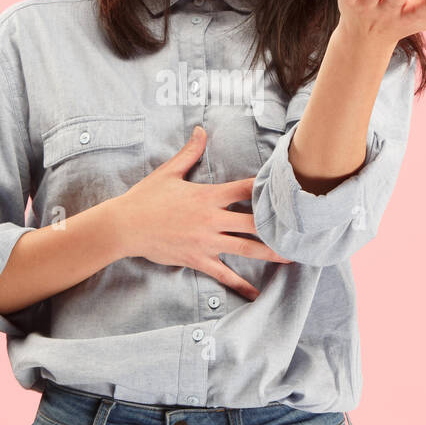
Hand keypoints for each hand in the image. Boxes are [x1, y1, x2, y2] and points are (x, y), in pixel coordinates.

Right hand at [114, 125, 292, 299]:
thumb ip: (189, 152)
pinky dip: (241, 285)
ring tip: (292, 256)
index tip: (287, 187)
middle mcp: (212, 219)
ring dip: (271, 252)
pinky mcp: (198, 259)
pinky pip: (224, 274)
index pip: (244, 188)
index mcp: (208, 195)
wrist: (125, 226)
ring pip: (246, 248)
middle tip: (300, 228)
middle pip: (254, 221)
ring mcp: (207, 241)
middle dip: (277, 224)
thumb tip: (201, 130)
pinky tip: (256, 294)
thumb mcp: (168, 172)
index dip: (266, 187)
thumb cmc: (145, 198)